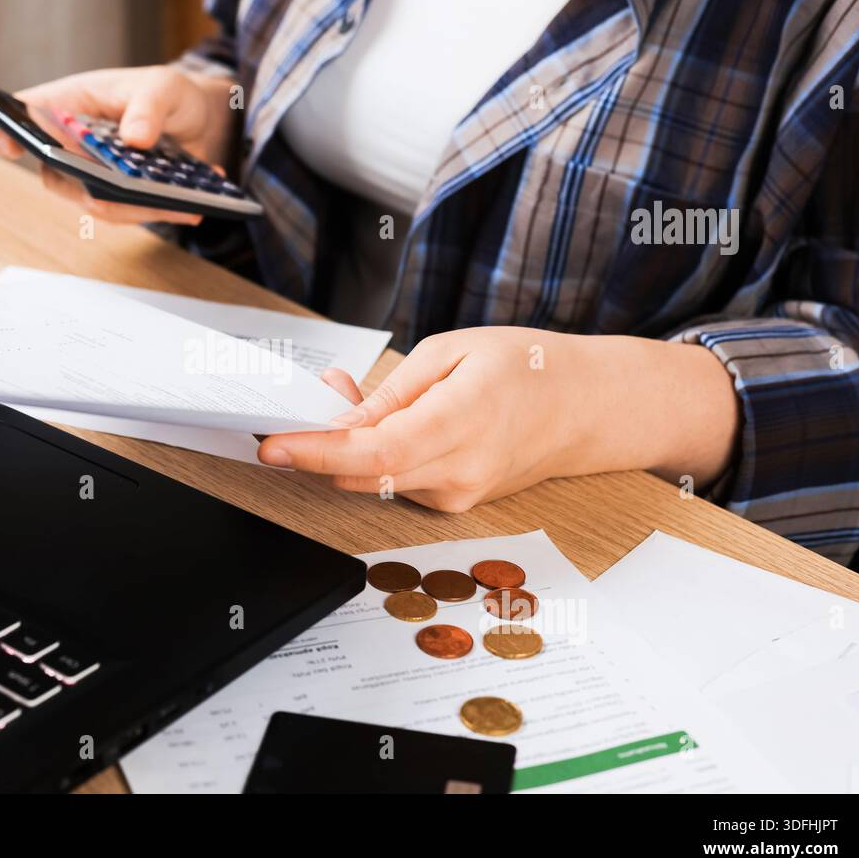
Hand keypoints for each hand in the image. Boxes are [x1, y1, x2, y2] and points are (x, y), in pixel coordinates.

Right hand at [0, 65, 238, 226]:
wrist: (197, 121)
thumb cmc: (166, 94)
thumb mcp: (164, 86)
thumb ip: (148, 105)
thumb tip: (134, 138)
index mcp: (68, 103)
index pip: (21, 114)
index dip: (2, 130)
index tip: (6, 145)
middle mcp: (70, 144)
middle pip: (57, 175)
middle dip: (94, 186)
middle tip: (131, 189)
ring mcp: (90, 175)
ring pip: (95, 204)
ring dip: (137, 207)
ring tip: (182, 202)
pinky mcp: (116, 198)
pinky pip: (126, 215)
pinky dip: (159, 213)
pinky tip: (190, 206)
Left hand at [256, 327, 740, 511]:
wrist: (588, 408)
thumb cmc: (528, 368)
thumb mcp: (452, 353)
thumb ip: (390, 395)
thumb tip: (339, 423)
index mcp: (460, 424)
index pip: (370, 452)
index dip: (314, 452)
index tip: (271, 446)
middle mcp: (457, 473)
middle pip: (359, 474)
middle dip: (316, 443)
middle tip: (298, 403)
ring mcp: (457, 496)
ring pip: (371, 480)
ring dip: (344, 447)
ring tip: (349, 398)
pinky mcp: (454, 504)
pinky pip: (393, 483)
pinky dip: (371, 457)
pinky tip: (379, 424)